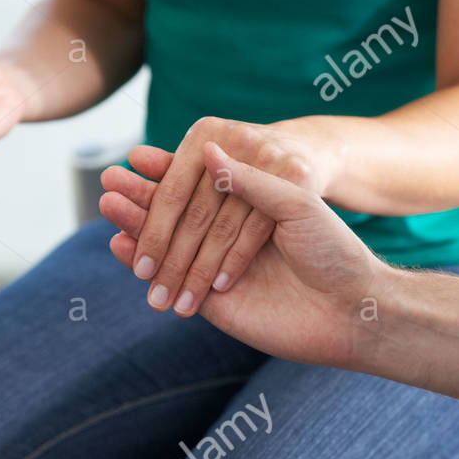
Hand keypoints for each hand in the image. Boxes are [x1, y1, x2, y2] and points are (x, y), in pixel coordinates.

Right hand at [102, 140, 385, 369]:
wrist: (353, 308)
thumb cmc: (333, 249)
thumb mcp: (294, 201)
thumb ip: (248, 181)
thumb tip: (209, 151)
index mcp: (248, 205)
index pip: (197, 184)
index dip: (166, 171)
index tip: (136, 155)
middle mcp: (229, 236)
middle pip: (174, 214)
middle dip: (140, 197)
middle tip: (107, 179)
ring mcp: (216, 269)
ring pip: (166, 245)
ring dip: (134, 226)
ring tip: (106, 204)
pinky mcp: (211, 303)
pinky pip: (171, 280)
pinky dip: (144, 263)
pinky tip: (120, 245)